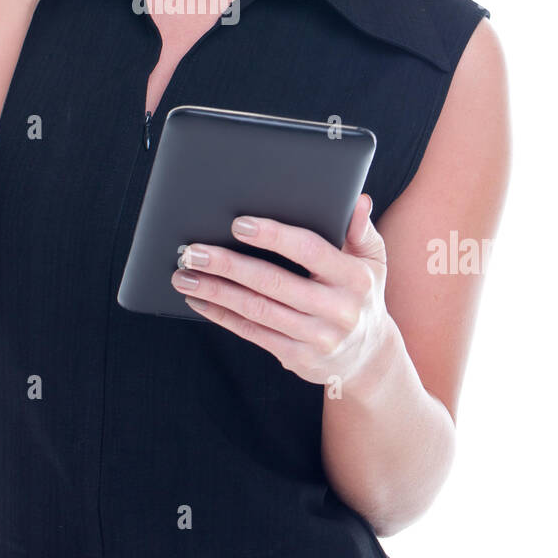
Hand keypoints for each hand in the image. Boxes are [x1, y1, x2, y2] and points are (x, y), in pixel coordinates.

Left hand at [170, 195, 391, 389]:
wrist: (368, 357)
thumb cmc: (361, 294)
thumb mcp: (372, 261)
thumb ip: (361, 230)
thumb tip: (358, 200)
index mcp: (354, 277)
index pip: (310, 250)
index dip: (273, 236)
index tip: (238, 224)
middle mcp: (337, 309)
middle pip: (273, 282)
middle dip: (228, 264)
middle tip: (193, 251)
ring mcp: (316, 337)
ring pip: (257, 310)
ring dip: (216, 291)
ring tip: (184, 274)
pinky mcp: (297, 358)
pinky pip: (252, 333)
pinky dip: (222, 315)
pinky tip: (199, 299)